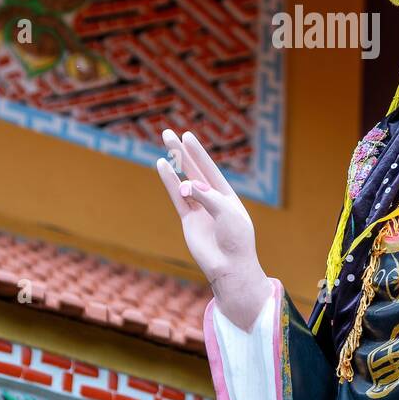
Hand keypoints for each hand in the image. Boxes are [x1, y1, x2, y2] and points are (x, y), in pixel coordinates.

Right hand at [157, 129, 270, 331]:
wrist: (230, 266)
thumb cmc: (236, 239)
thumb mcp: (226, 213)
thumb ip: (207, 197)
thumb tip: (186, 185)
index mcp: (226, 194)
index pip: (210, 168)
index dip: (198, 152)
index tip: (187, 136)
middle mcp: (211, 198)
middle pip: (194, 170)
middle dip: (182, 152)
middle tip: (168, 133)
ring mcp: (198, 208)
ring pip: (183, 181)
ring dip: (173, 163)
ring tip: (163, 146)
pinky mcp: (188, 220)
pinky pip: (177, 197)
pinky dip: (170, 183)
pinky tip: (162, 167)